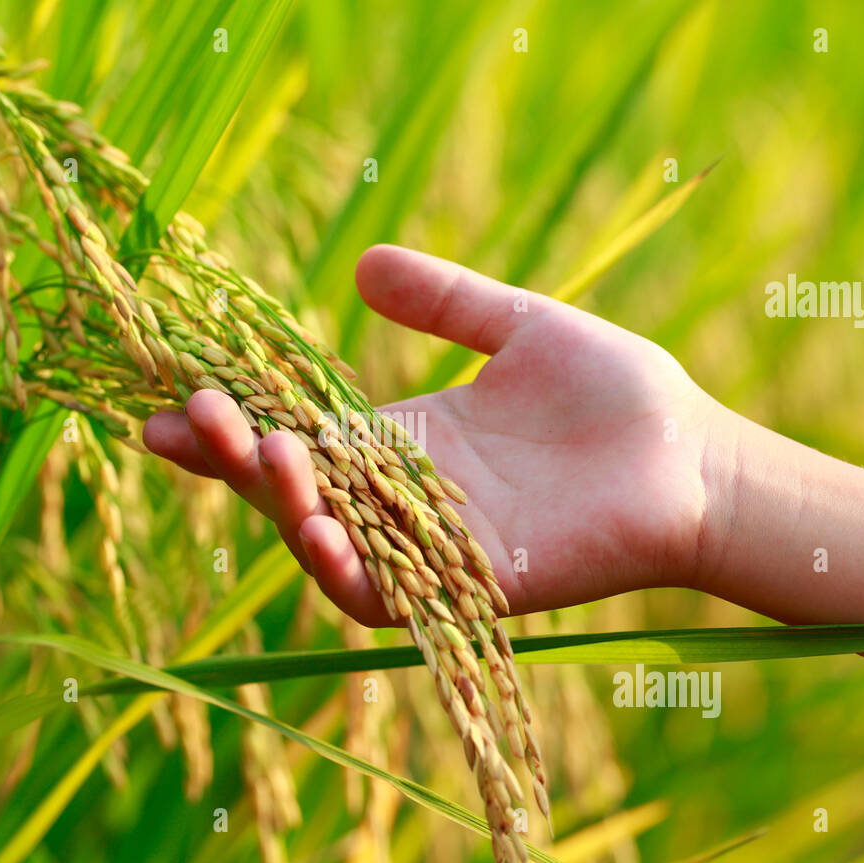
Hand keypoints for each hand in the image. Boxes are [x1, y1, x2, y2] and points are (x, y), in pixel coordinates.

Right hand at [143, 244, 720, 625]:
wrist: (692, 455)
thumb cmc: (613, 394)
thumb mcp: (516, 327)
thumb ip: (446, 302)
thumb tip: (363, 268)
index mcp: (402, 441)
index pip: (294, 436)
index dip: (231, 423)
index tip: (171, 397)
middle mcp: (402, 499)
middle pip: (291, 490)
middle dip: (232, 459)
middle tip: (195, 417)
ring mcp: (431, 547)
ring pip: (325, 543)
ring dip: (282, 507)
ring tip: (261, 456)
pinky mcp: (470, 587)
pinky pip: (389, 594)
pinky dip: (343, 568)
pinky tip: (316, 529)